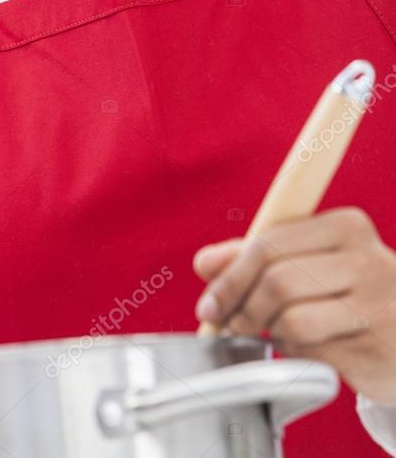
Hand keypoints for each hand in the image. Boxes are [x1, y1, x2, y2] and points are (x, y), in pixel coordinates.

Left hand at [193, 207, 395, 404]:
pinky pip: (312, 356)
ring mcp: (377, 307)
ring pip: (292, 321)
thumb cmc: (349, 288)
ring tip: (276, 332)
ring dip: (271, 334)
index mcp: (346, 226)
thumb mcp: (307, 259)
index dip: (230, 278)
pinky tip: (309, 347)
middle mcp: (367, 261)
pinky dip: (296, 355)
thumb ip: (254, 256)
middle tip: (232, 325)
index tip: (210, 305)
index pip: (268, 244)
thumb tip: (205, 263)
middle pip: (276, 281)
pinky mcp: (376, 351)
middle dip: (243, 309)